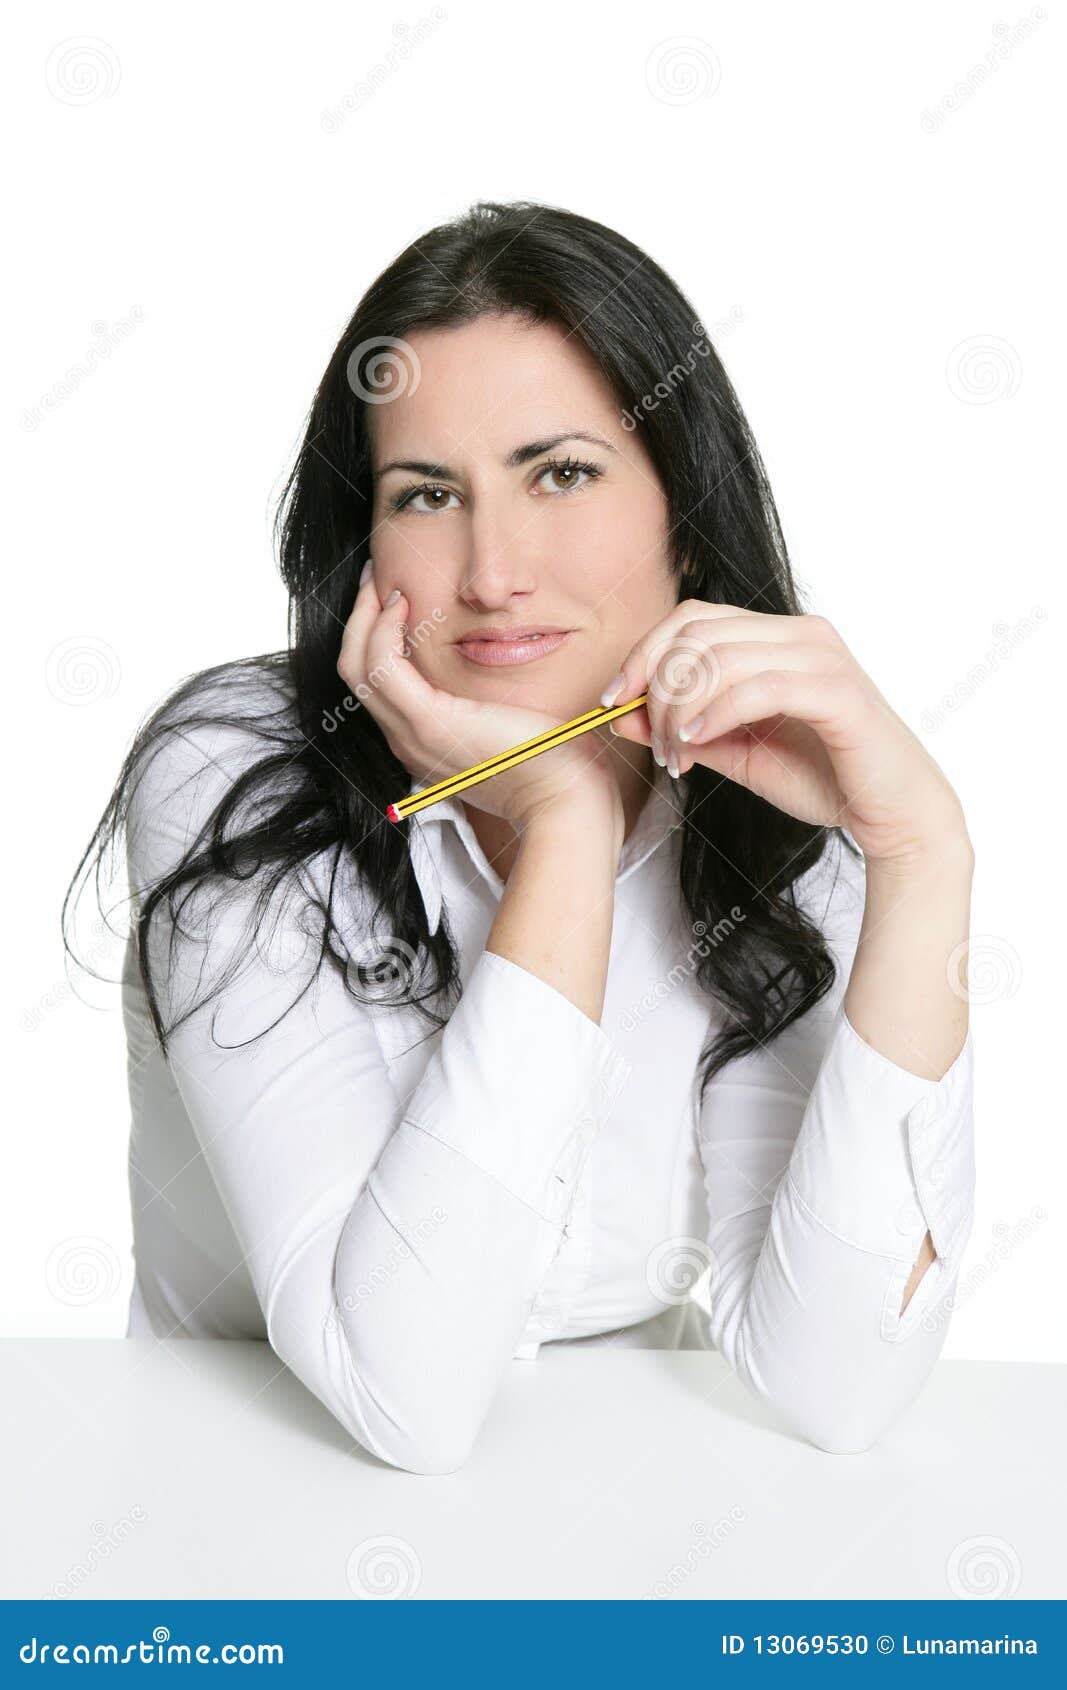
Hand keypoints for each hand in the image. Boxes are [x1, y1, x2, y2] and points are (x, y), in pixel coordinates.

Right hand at [337, 562, 620, 833]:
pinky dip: (382, 630)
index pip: (377, 686)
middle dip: (360, 621)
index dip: (375, 639)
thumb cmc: (555, 767)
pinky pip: (382, 667)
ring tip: (385, 586)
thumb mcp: (512, 732)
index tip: (392, 602)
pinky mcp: (430, 722)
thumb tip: (503, 685)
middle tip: (373, 581)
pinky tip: (402, 606)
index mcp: (425, 744)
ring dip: (365, 618)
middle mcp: (408, 743)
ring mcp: (413, 735)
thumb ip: (494, 710)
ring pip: (358, 667)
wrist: (566, 802)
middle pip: (356, 672)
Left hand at [606, 600, 970, 865]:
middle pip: (696, 635)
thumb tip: (622, 713)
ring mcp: (821, 658)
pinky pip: (758, 687)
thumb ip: (684, 729)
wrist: (894, 814)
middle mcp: (800, 634)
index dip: (643, 654)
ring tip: (678, 758)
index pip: (691, 619)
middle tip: (659, 749)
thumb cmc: (825, 779)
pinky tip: (697, 743)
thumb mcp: (737, 754)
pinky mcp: (838, 693)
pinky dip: (715, 714)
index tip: (615, 701)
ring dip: (681, 712)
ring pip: (719, 658)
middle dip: (658, 692)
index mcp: (777, 638)